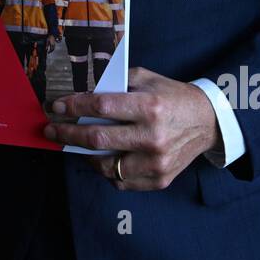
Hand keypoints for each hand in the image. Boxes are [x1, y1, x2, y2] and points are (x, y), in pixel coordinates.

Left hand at [43, 67, 220, 190]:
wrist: (207, 122)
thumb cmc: (172, 97)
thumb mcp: (147, 79)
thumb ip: (116, 83)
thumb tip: (82, 92)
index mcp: (150, 107)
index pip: (101, 108)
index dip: (73, 107)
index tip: (56, 107)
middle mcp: (153, 137)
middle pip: (97, 139)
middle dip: (67, 134)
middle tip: (51, 130)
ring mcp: (156, 162)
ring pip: (105, 165)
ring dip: (84, 155)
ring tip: (74, 145)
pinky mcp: (159, 180)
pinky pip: (121, 180)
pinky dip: (106, 169)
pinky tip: (101, 157)